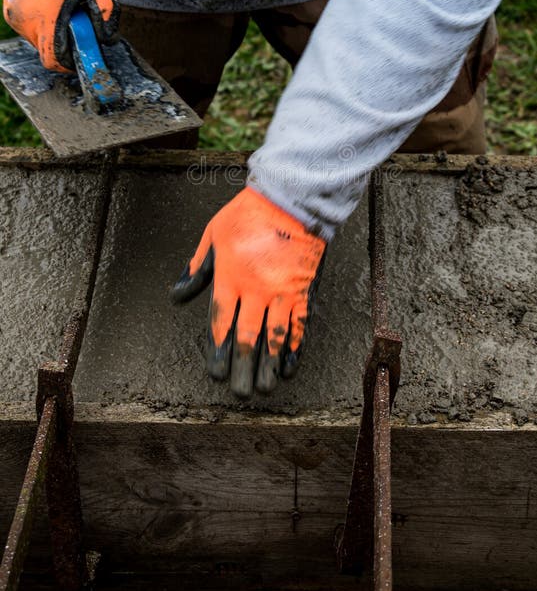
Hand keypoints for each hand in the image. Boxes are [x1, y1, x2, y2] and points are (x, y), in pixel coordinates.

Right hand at [3, 0, 118, 71]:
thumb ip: (106, 10)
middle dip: (63, 45)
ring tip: (63, 9)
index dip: (68, 64)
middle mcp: (24, 20)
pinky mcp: (9, 8)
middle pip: (45, 50)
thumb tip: (107, 36)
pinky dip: (41, 23)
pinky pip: (27, 26)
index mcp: (45, 16)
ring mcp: (14, 14)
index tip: (80, 58)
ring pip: (36, 39)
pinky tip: (51, 3)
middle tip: (77, 25)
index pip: (53, 60)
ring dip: (51, 33)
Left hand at [171, 187, 326, 397]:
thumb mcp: (213, 234)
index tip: (215, 372)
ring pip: (276, 337)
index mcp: (231, 276)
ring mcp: (283, 291)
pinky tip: (290, 364)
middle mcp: (256, 289)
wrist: (292, 197)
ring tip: (264, 388)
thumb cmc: (249, 212)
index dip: (218, 350)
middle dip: (242, 367)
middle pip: (248, 337)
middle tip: (239, 392)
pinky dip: (295, 347)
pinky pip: (300, 324)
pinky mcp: (305, 289)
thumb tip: (176, 295)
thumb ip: (196, 267)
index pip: (222, 322)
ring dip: (269, 365)